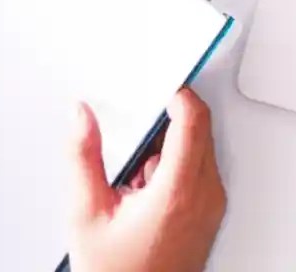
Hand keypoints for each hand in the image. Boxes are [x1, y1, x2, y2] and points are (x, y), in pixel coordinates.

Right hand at [69, 88, 226, 271]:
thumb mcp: (87, 212)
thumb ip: (84, 156)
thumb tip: (83, 116)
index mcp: (177, 191)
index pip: (192, 119)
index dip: (177, 93)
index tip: (160, 83)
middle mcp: (204, 196)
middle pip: (200, 130)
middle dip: (168, 120)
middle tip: (135, 129)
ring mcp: (212, 206)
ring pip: (201, 149)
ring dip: (171, 146)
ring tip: (134, 175)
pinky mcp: (211, 213)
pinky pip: (201, 171)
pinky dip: (177, 166)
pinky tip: (146, 188)